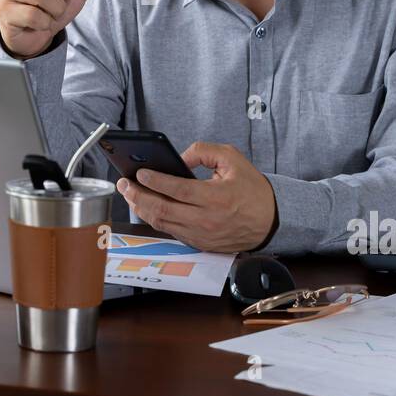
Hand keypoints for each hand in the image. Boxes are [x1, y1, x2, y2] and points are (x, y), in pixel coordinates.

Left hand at [116, 141, 277, 252]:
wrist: (271, 220)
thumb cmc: (252, 189)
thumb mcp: (233, 159)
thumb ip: (203, 151)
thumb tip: (179, 158)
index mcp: (216, 198)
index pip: (177, 190)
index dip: (155, 181)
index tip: (139, 172)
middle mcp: (207, 220)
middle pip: (163, 209)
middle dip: (138, 195)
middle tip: (124, 183)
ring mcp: (202, 235)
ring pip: (163, 224)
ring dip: (142, 209)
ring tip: (130, 194)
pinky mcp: (201, 244)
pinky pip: (172, 232)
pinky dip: (156, 219)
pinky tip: (147, 207)